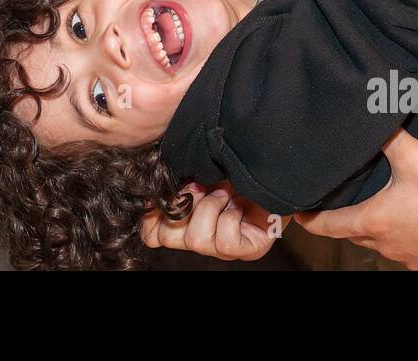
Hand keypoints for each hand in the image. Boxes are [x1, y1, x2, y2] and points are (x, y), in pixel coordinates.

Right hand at [141, 181, 281, 260]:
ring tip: (223, 193)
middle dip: (182, 203)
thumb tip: (148, 187)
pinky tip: (239, 205)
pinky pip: (225, 242)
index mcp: (183, 219)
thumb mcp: (196, 168)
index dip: (152, 214)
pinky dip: (230, 216)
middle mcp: (199, 236)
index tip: (167, 189)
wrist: (269, 167)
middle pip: (168, 237)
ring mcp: (222, 247)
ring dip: (209, 207)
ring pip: (196, 239)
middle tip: (200, 186)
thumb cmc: (231, 166)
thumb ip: (173, 177)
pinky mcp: (246, 250)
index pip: (151, 234)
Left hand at [293, 130, 417, 270]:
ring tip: (372, 208)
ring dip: (374, 229)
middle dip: (342, 221)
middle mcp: (389, 246)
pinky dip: (401, 235)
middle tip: (334, 204)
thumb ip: (391, 137)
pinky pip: (407, 250)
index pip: (330, 225)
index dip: (310, 219)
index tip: (297, 214)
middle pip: (354, 236)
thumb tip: (373, 114)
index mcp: (376, 223)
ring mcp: (411, 258)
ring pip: (381, 244)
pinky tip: (412, 220)